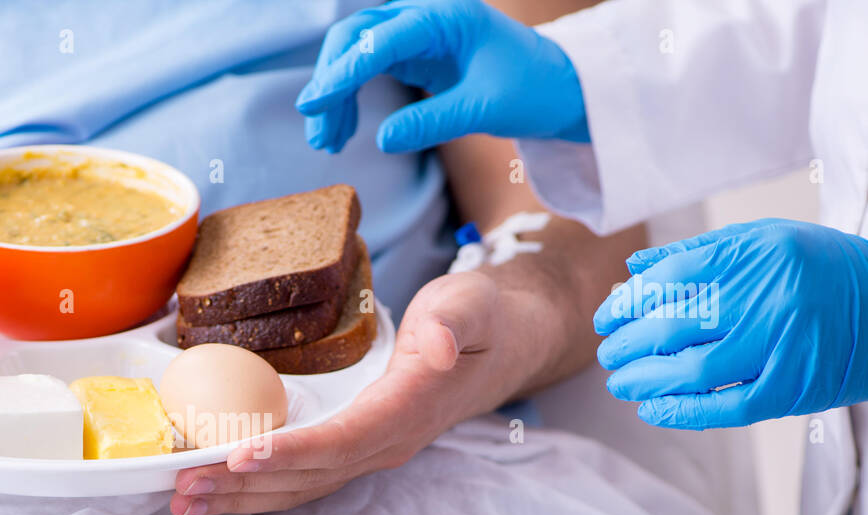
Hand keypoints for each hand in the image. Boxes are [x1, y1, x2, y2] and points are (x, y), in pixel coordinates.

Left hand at [170, 271, 509, 514]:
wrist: (497, 346)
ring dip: (238, 496)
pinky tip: (212, 486)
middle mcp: (383, 443)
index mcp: (407, 411)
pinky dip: (252, 485)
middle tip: (182, 486)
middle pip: (306, 475)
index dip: (291, 452)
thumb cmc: (477, 319)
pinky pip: (297, 475)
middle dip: (243, 484)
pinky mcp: (349, 447)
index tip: (239, 455)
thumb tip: (439, 345)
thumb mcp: (471, 305)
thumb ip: (455, 325)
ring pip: (296, 485)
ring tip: (182, 499)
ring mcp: (366, 451)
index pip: (342, 441)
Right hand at [296, 0, 587, 153]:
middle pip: (355, 37)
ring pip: (355, 52)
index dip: (342, 73)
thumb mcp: (484, 109)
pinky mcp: (413, 51)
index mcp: (444, 15)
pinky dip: (351, 96)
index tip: (313, 105)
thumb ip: (433, 122)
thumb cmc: (532, 89)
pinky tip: (345, 129)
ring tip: (328, 142)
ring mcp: (416, 31)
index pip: (378, 40)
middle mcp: (424, 13)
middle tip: (319, 134)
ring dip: (335, 94)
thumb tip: (381, 140)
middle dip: (331, 84)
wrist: (559, 85)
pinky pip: (368, 67)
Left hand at [595, 219, 867, 428]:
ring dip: (646, 380)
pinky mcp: (793, 388)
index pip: (670, 280)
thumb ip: (697, 253)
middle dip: (628, 345)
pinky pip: (727, 407)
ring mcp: (783, 345)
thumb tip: (633, 269)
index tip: (606, 318)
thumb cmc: (822, 269)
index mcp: (757, 253)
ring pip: (694, 369)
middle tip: (607, 354)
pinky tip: (653, 409)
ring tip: (621, 382)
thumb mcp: (765, 240)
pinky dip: (683, 411)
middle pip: (674, 326)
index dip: (627, 303)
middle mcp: (769, 297)